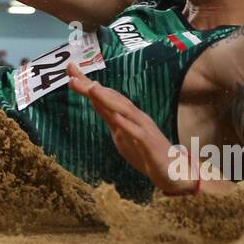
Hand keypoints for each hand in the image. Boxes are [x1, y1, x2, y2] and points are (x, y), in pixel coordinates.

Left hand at [66, 62, 197, 194]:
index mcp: (128, 116)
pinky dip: (127, 124)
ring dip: (109, 100)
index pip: (106, 97)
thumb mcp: (121, 135)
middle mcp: (136, 118)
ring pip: (125, 111)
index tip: (70, 71)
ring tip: (92, 89)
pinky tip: (116, 117)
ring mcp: (144, 129)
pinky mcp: (150, 144)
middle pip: (113, 99)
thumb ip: (110, 117)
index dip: (88, 84)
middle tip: (73, 77)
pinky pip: (138, 133)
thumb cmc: (146, 153)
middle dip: (92, 88)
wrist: (173, 173)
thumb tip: (95, 101)